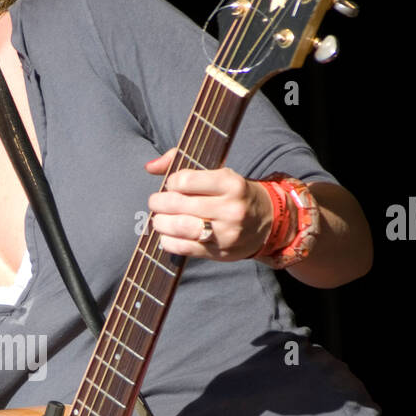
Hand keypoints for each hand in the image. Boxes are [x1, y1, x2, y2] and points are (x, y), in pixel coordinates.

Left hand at [146, 149, 274, 259]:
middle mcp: (230, 209)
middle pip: (178, 204)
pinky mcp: (219, 252)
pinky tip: (167, 235)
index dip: (171, 182)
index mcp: (231, 184)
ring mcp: (225, 233)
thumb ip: (182, 163)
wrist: (266, 221)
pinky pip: (183, 248)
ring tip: (159, 219)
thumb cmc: (233, 193)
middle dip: (158, 203)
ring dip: (160, 222)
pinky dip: (168, 241)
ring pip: (179, 227)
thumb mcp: (219, 172)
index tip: (172, 185)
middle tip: (156, 202)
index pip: (185, 181)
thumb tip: (149, 167)